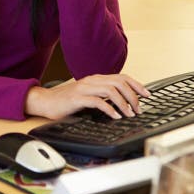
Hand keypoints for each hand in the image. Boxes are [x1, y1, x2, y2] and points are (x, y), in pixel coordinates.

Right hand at [24, 74, 150, 119]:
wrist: (45, 101)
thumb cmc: (66, 100)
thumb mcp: (88, 94)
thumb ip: (102, 94)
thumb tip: (122, 101)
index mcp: (96, 78)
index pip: (122, 77)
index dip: (137, 85)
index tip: (147, 95)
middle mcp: (92, 80)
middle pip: (119, 82)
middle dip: (133, 96)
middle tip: (139, 109)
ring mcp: (84, 88)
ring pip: (111, 90)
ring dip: (124, 103)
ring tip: (129, 114)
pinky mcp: (77, 98)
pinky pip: (98, 101)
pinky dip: (110, 109)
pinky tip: (115, 116)